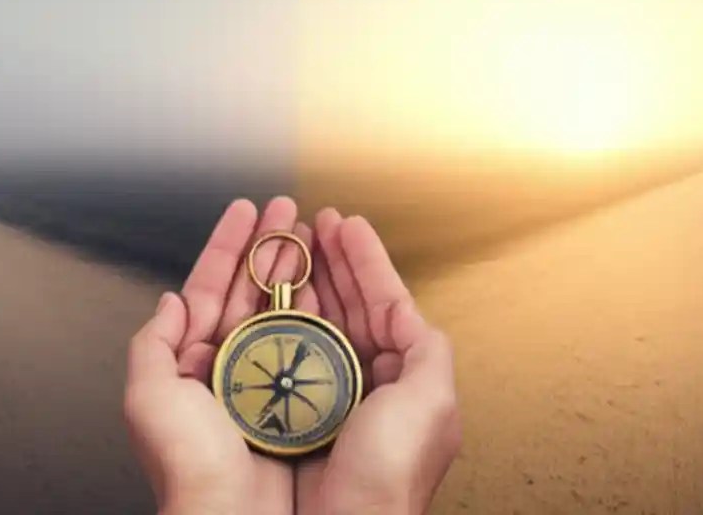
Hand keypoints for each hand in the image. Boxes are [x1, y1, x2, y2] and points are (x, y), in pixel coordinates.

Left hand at [124, 197, 308, 514]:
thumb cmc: (189, 468)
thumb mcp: (149, 399)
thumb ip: (151, 346)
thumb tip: (168, 302)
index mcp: (191, 363)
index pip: (207, 289)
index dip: (227, 246)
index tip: (245, 212)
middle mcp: (229, 368)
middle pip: (249, 290)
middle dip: (267, 245)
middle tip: (285, 209)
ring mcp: (266, 380)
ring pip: (280, 308)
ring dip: (292, 267)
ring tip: (308, 233)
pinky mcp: (299, 397)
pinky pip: (308, 341)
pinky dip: (314, 308)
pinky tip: (324, 284)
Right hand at [294, 211, 461, 514]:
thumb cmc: (387, 479)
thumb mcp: (432, 405)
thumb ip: (429, 352)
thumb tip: (415, 316)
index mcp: (402, 379)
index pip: (386, 302)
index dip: (366, 259)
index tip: (348, 225)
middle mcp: (363, 384)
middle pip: (347, 304)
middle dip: (332, 259)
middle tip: (315, 223)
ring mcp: (323, 394)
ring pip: (314, 319)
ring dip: (305, 278)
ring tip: (293, 245)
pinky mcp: (286, 407)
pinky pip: (283, 347)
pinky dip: (278, 316)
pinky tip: (271, 296)